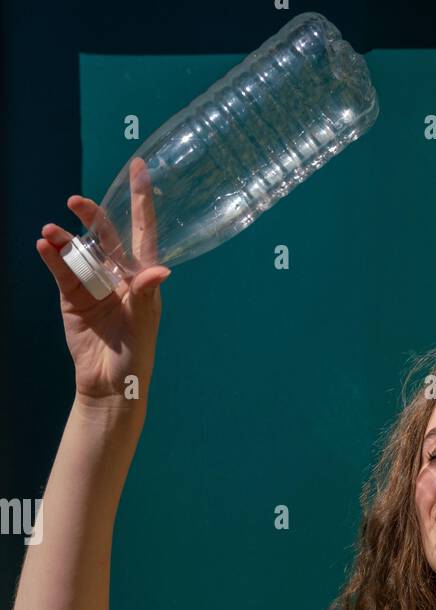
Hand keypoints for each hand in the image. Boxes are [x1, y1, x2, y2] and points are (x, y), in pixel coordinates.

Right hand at [36, 157, 170, 401]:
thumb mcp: (144, 324)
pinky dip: (52, 257)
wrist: (109, 384)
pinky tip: (44, 247)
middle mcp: (117, 275)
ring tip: (50, 232)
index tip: (139, 168)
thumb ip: (147, 295)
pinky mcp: (71, 296)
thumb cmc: (136, 356)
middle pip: (105, 235)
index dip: (141, 200)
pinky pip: (61, 270)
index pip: (142, 231)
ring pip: (78, 251)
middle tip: (76, 201)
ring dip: (64, 238)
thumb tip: (160, 270)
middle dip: (91, 214)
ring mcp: (92, 284)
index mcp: (141, 277)